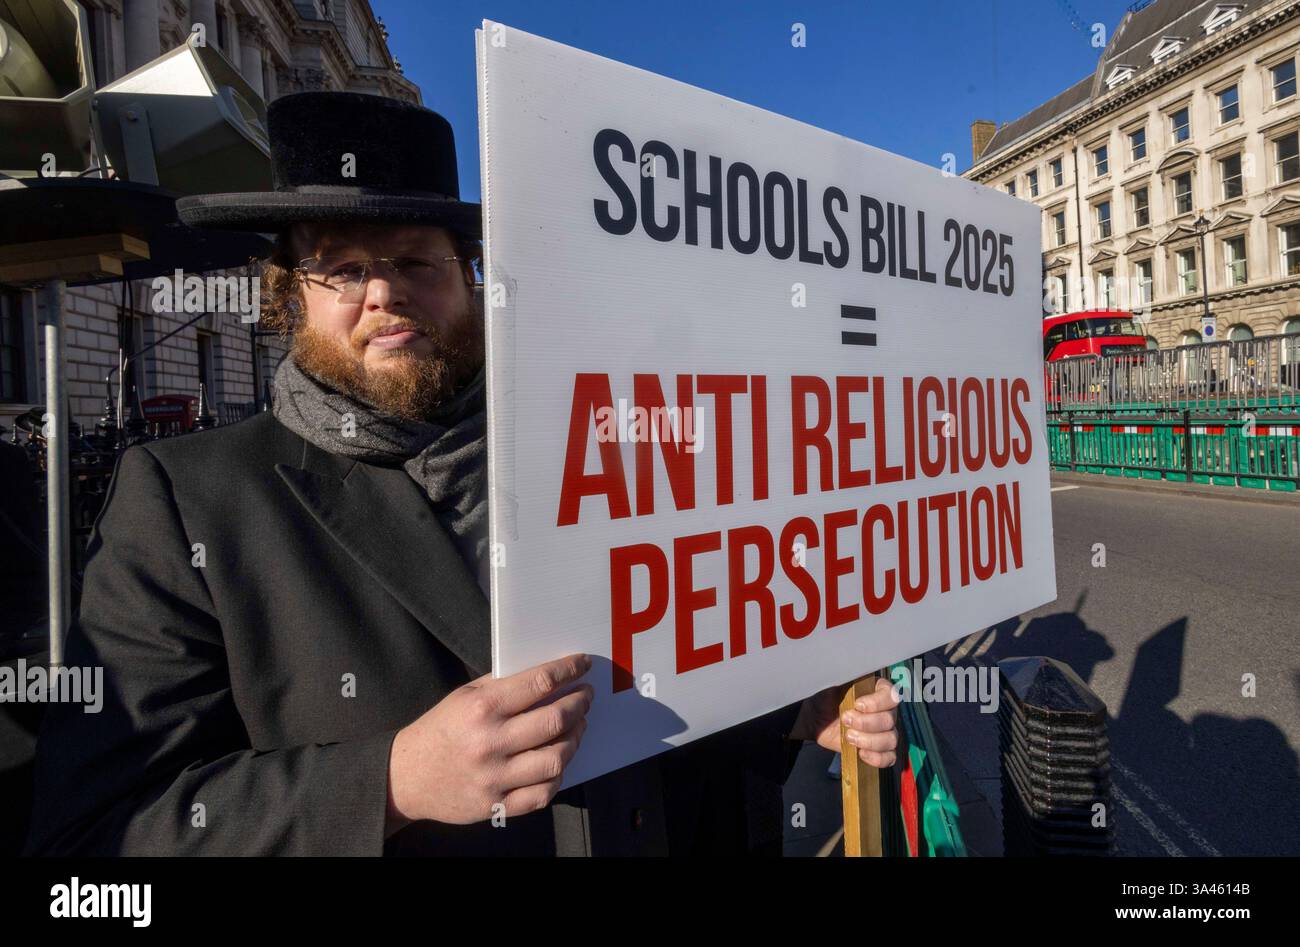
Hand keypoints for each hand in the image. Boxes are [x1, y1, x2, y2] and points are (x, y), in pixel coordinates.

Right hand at [385, 653, 592, 831]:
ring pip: (556, 759)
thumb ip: (502, 685)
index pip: (539, 683)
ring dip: (575, 738)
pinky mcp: (496, 806)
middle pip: (555, 720)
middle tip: (585, 696)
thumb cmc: (439, 730)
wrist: (404, 777)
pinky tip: (558, 762)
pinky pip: (542, 794)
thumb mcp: (464, 696)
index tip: (583, 665)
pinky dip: (557, 777)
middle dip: (579, 703)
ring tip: (577, 726)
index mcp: (482, 708)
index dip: (569, 670)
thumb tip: (546, 673)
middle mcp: (490, 742)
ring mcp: (494, 777)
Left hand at [793, 677, 899, 766]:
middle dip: (866, 723)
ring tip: (848, 736)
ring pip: (891, 740)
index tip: (857, 704)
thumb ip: (846, 677)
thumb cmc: (825, 696)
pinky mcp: (875, 749)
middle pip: (890, 720)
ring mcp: (882, 731)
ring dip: (869, 741)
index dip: (877, 702)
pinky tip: (861, 754)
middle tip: (845, 719)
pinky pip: (889, 758)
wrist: (813, 717)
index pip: (892, 695)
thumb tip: (850, 665)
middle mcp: (885, 710)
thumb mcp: (834, 681)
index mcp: (877, 690)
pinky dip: (877, 758)